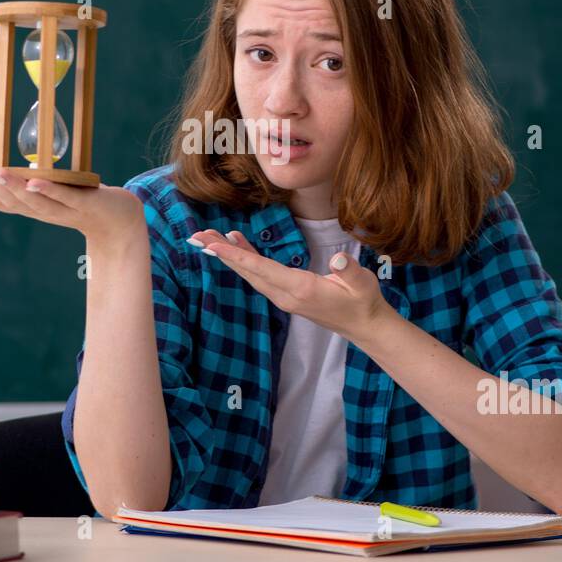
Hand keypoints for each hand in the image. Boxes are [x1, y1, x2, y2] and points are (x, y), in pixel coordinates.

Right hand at [0, 156, 143, 245]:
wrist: (121, 221)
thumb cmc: (83, 199)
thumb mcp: (53, 188)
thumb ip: (31, 177)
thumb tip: (9, 155)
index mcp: (31, 209)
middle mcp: (43, 213)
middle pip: (9, 202)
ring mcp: (64, 211)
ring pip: (33, 203)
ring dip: (12, 186)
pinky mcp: (86, 205)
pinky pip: (64, 198)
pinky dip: (48, 191)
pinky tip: (34, 182)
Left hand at [188, 229, 393, 341]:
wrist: (364, 325)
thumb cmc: (363, 301)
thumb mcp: (362, 284)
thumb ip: (349, 271)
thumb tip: (339, 259)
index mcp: (300, 288)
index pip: (262, 269)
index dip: (237, 256)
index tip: (213, 246)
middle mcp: (285, 295)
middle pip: (248, 271)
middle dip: (221, 253)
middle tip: (197, 236)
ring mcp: (284, 297)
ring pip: (250, 273)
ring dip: (229, 255)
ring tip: (209, 237)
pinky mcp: (286, 295)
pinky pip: (260, 275)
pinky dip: (246, 259)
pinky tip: (237, 244)